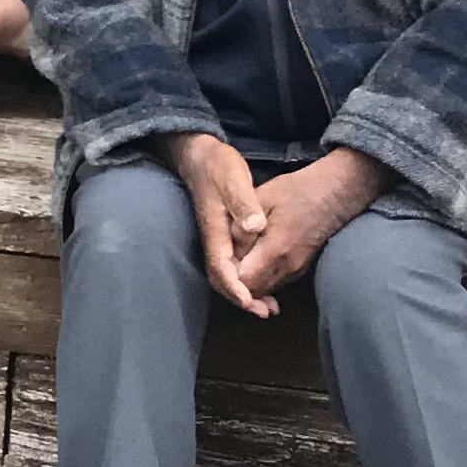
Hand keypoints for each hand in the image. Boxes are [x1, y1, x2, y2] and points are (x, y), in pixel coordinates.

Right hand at [164, 132, 276, 317]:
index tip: (250, 302)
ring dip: (246, 293)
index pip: (220, 266)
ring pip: (227, 275)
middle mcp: (212, 239)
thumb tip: (255, 227)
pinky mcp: (223, 237)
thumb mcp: (233, 178)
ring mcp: (216, 239)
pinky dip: (246, 280)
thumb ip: (244, 202)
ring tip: (268, 307)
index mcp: (214, 230)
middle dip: (242, 298)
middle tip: (265, 311)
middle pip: (221, 278)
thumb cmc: (217, 165)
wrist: (199, 155)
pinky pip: (232, 266)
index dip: (234, 287)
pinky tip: (263, 284)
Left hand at [238, 149, 383, 301]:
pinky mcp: (302, 268)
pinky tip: (253, 264)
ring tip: (235, 265)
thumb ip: (242, 224)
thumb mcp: (262, 198)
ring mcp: (297, 270)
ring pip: (266, 289)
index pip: (245, 280)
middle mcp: (287, 267)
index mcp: (275, 249)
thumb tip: (228, 246)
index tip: (220, 262)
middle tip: (223, 266)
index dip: (229, 275)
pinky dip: (262, 279)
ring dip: (249, 283)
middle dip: (236, 283)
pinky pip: (277, 282)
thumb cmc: (296, 191)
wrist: (334, 194)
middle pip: (254, 291)